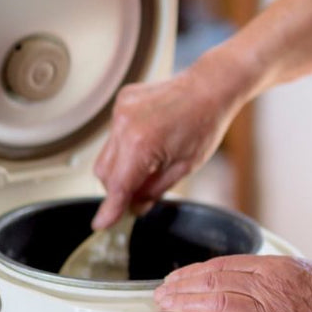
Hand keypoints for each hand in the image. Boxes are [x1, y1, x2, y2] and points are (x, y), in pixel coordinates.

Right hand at [92, 58, 243, 228]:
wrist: (209, 87)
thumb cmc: (204, 125)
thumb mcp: (184, 168)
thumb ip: (153, 191)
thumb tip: (133, 208)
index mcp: (141, 144)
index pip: (118, 186)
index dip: (110, 209)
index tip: (101, 224)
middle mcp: (124, 125)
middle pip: (105, 173)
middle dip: (120, 187)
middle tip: (143, 191)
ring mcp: (120, 111)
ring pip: (106, 154)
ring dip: (122, 166)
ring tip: (152, 161)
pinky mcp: (121, 102)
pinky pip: (114, 134)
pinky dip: (126, 145)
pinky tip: (150, 138)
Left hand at [154, 255, 311, 311]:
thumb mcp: (304, 273)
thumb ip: (273, 277)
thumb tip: (244, 283)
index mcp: (275, 267)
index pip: (222, 265)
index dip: (192, 272)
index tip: (174, 279)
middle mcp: (270, 286)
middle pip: (213, 281)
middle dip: (180, 287)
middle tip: (158, 294)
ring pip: (219, 304)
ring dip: (187, 305)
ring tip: (166, 308)